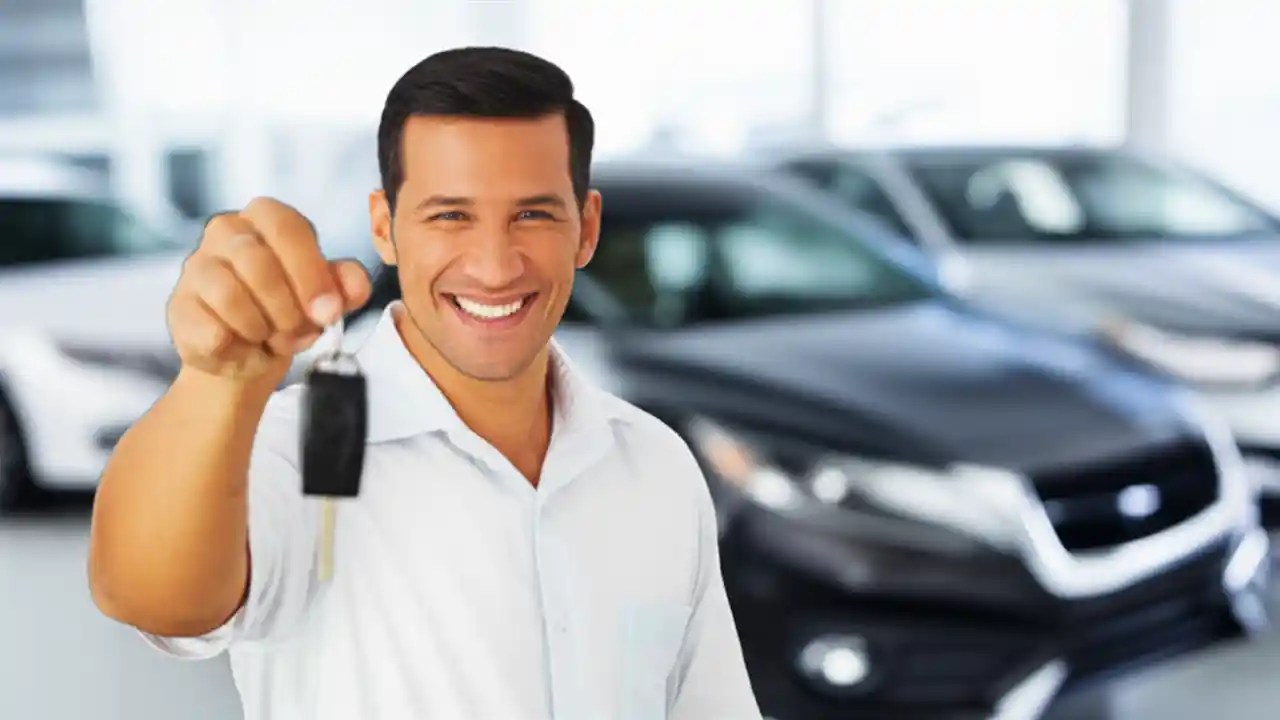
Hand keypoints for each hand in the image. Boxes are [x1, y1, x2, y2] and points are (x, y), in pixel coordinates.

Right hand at [167, 197, 372, 383]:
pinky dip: (238, 348)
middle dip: (288, 309)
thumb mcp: (326, 297)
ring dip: (262, 329)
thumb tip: (355, 288)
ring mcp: (196, 267)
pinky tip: (244, 348)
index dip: (310, 273)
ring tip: (272, 339)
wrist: (250, 354)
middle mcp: (225, 232)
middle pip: (258, 263)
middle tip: (299, 332)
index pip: (287, 227)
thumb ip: (346, 286)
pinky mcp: (179, 307)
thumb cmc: (289, 312)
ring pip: (231, 296)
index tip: (328, 311)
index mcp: (266, 219)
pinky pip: (211, 330)